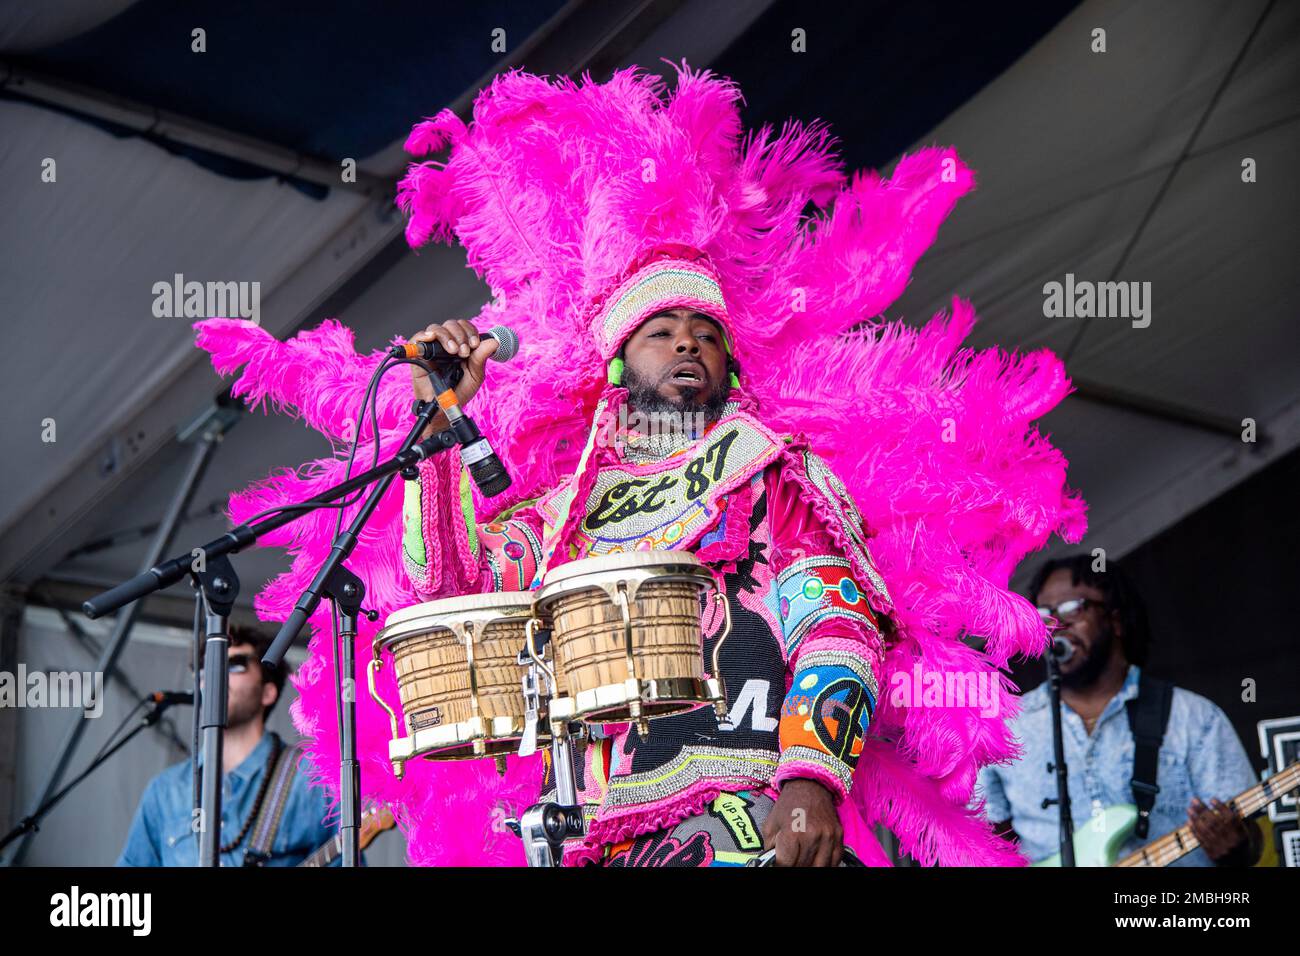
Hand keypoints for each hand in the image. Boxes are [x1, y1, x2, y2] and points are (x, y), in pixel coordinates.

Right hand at [407, 319, 499, 437]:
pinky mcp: (418, 355)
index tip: (474, 344)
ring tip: (453, 351)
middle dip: (460, 335)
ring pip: (436, 328)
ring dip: (447, 336)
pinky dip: (424, 335)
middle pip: (451, 324)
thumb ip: (481, 358)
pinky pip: (417, 338)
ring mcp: (432, 349)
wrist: (444, 408)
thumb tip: (493, 342)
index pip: (465, 327)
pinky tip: (431, 338)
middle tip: (464, 352)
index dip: (470, 331)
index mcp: (461, 345)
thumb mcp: (474, 375)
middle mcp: (446, 344)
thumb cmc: (459, 391)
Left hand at [761, 778, 842, 865]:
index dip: (781, 866)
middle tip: (791, 861)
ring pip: (820, 867)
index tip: (781, 863)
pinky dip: (826, 864)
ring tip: (803, 861)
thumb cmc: (787, 807)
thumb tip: (772, 864)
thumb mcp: (771, 825)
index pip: (786, 864)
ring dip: (810, 866)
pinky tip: (817, 861)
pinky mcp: (839, 835)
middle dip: (795, 866)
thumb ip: (770, 848)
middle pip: (803, 866)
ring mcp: (828, 836)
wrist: (810, 786)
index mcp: (792, 832)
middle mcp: (812, 835)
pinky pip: (835, 860)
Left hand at [1187, 797, 1250, 862]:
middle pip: (1215, 823)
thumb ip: (1234, 816)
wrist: (1240, 860)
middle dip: (1203, 810)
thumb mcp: (1242, 828)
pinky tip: (1189, 822)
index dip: (1222, 808)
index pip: (1231, 819)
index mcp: (1241, 833)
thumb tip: (1220, 802)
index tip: (1212, 799)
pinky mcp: (1214, 854)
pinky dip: (1195, 830)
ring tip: (1189, 810)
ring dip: (1196, 819)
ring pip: (1207, 831)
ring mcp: (1222, 849)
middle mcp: (1232, 841)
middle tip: (1194, 800)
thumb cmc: (1238, 838)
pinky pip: (1202, 841)